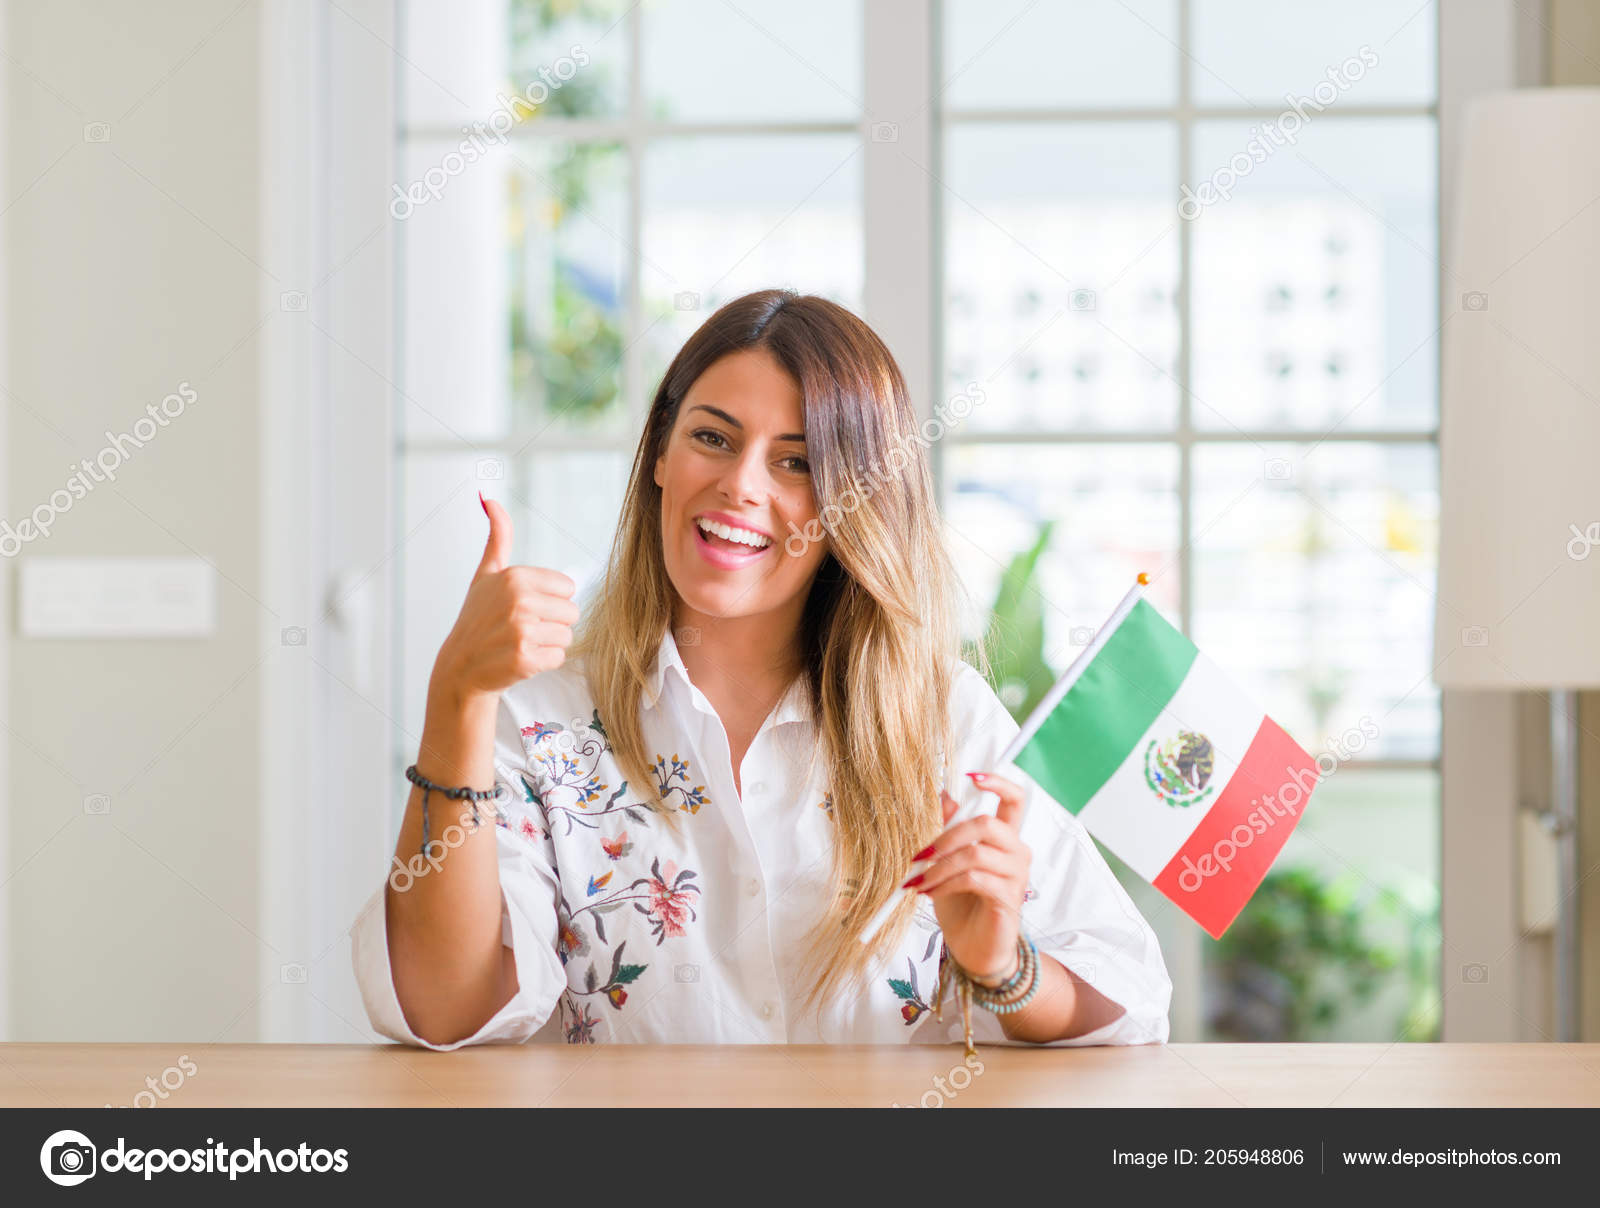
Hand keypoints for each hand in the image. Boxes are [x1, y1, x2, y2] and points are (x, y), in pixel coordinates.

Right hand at [431, 494, 579, 701]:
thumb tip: (489, 497)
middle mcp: (519, 600)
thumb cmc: (477, 619)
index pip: (568, 587)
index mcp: (515, 577)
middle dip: (552, 623)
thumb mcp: (486, 574)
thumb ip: (498, 537)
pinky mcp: (525, 658)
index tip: (525, 607)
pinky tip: (521, 659)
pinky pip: (559, 657)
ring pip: (567, 635)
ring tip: (521, 643)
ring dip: (548, 643)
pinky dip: (544, 662)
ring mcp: (522, 630)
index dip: (550, 600)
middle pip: (572, 611)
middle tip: (523, 628)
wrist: (460, 667)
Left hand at [905, 772, 1031, 983]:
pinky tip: (930, 894)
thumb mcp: (948, 861)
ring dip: (939, 867)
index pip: (1014, 799)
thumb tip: (943, 793)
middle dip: (947, 835)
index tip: (972, 775)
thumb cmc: (962, 904)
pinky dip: (944, 884)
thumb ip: (950, 829)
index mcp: (1004, 838)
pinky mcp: (1008, 899)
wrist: (973, 949)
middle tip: (920, 855)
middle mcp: (1016, 852)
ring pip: (975, 853)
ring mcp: (1016, 876)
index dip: (998, 783)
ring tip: (918, 882)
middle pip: (987, 824)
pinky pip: (973, 879)